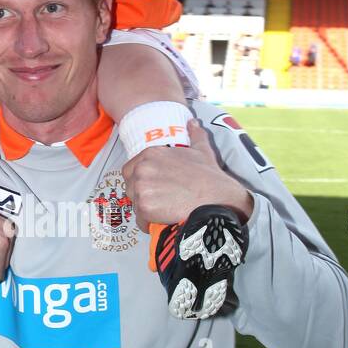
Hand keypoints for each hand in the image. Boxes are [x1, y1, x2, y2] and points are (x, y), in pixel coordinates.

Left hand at [123, 121, 253, 230]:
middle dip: (142, 196)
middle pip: (131, 187)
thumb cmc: (209, 177)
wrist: (217, 199)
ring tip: (166, 210)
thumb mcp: (202, 150)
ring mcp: (142, 188)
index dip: (141, 181)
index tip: (155, 188)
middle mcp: (142, 169)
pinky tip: (165, 220)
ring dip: (147, 210)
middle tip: (162, 201)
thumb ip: (195, 135)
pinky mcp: (144, 207)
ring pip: (135, 204)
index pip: (130, 170)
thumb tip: (192, 123)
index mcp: (151, 153)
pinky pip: (140, 220)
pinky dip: (150, 224)